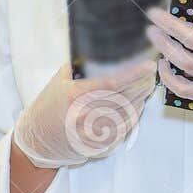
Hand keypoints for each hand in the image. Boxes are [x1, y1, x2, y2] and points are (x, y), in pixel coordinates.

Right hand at [12, 59, 155, 167]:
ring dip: (142, 97)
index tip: (148, 64)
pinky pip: (125, 127)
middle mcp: (84, 115)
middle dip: (143, 83)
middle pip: (125, 97)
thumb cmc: (51, 105)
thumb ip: (82, 65)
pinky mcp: (100, 145)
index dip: (134, 73)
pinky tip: (138, 102)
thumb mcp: (61, 79)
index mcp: (75, 95)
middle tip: (151, 72)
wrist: (40, 139)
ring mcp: (93, 133)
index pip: (112, 82)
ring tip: (147, 84)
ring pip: (129, 112)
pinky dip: (135, 113)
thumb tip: (106, 47)